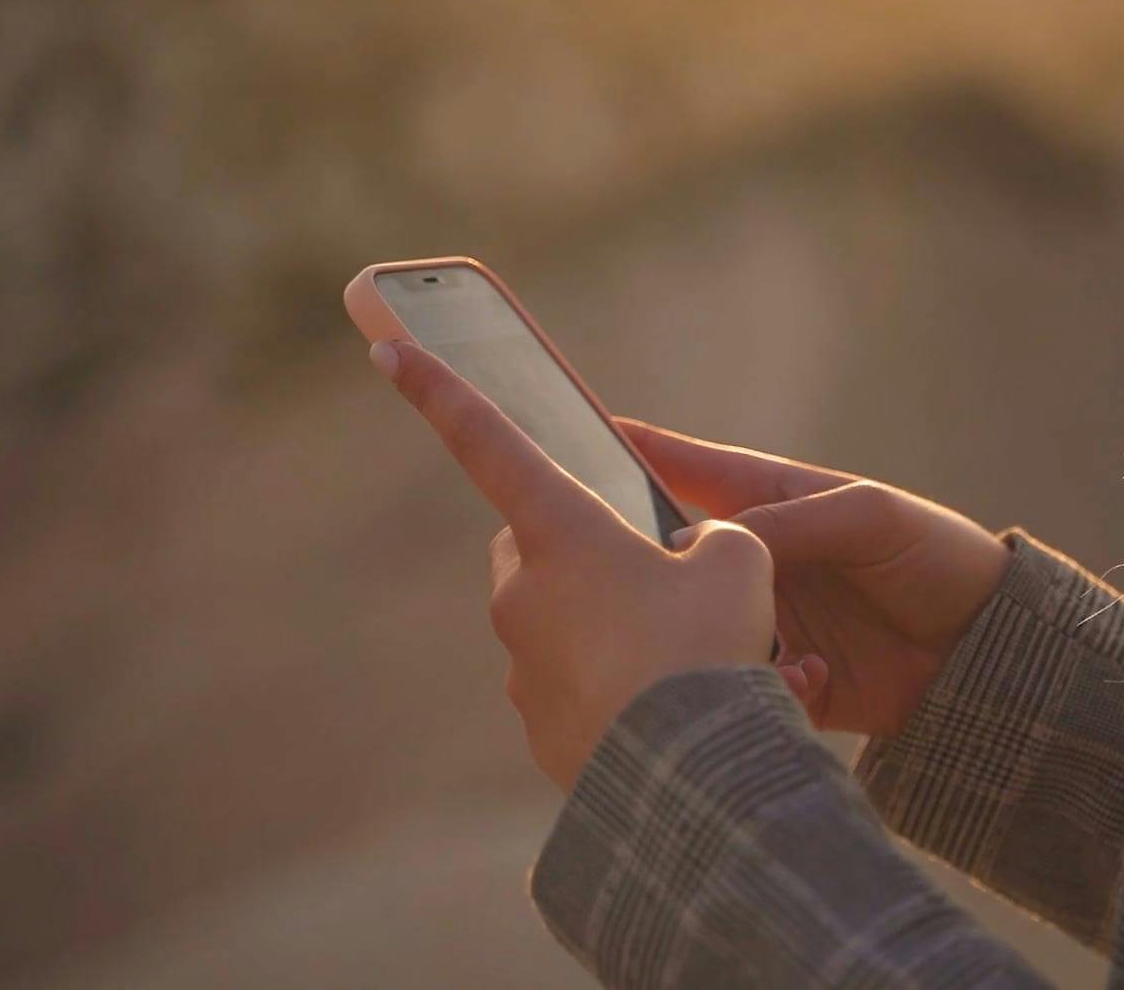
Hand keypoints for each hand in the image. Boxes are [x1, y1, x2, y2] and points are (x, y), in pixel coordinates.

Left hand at [371, 341, 774, 792]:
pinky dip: (610, 687)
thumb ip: (710, 543)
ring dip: (605, 625)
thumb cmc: (707, 646)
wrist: (689, 774)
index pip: (487, 442)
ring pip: (556, 623)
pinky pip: (571, 688)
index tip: (386, 349)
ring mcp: (523, 667)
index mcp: (560, 532)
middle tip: (648, 569)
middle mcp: (523, 594)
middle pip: (533, 546)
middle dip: (577, 548)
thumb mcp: (737, 564)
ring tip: (680, 653)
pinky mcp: (540, 728)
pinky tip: (666, 705)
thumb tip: (686, 564)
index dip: (440, 390)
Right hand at [617, 420, 1010, 738]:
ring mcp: (766, 622)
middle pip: (674, 559)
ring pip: (699, 629)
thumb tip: (702, 544)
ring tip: (722, 644)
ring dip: (705, 639)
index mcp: (773, 502)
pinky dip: (758, 687)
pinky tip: (802, 681)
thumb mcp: (870, 518)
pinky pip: (742, 686)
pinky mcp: (781, 681)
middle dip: (644, 569)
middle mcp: (756, 562)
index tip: (564, 439)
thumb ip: (791, 522)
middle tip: (606, 577)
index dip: (630, 454)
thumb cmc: (938, 556)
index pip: (687, 469)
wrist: (993, 652)